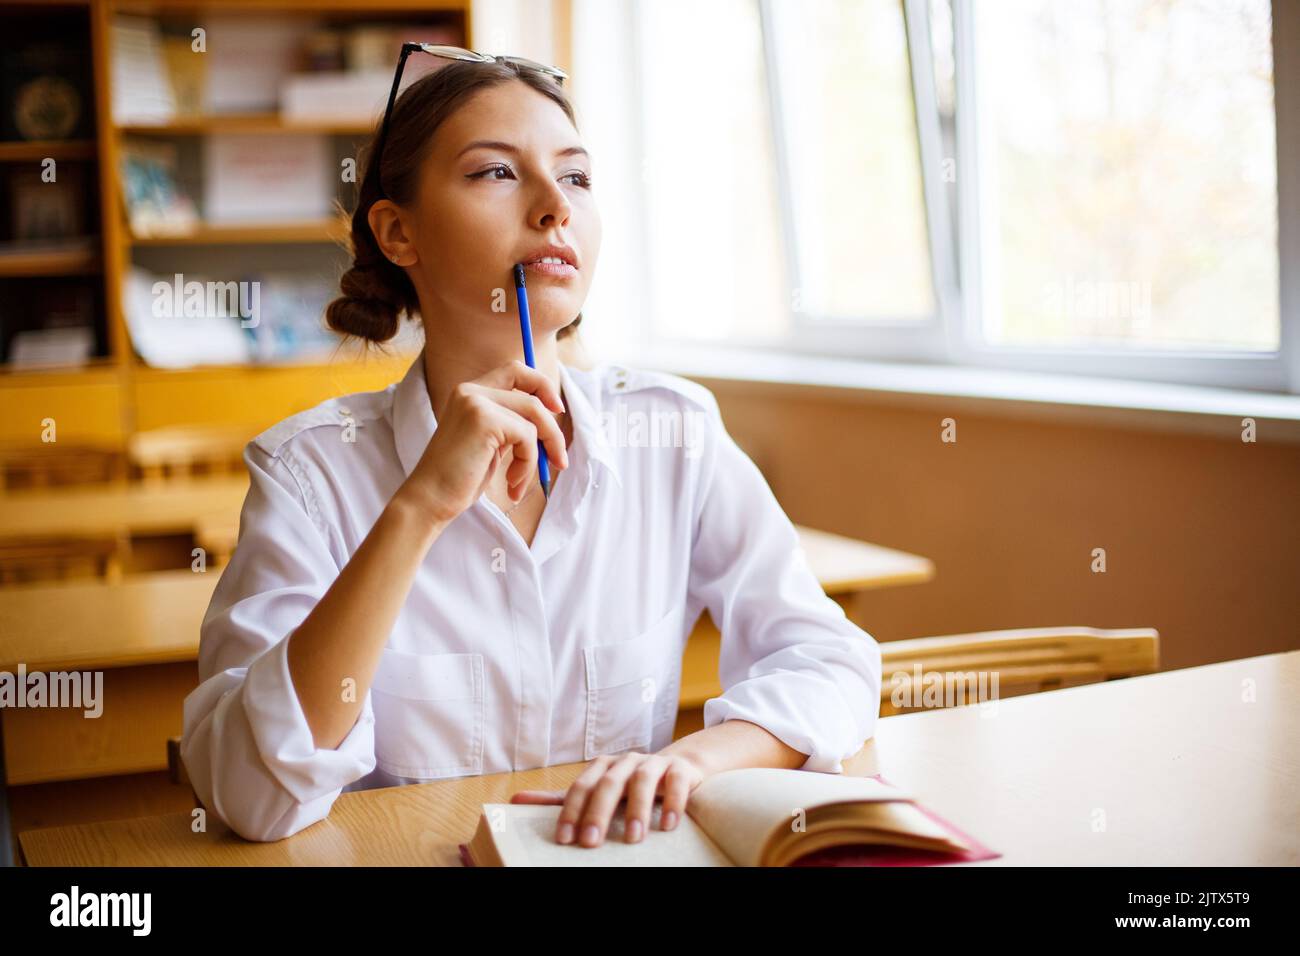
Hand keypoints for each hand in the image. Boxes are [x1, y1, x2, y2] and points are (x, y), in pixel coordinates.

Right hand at [398, 359, 568, 523]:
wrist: (430, 499)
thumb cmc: (459, 478)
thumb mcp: (489, 444)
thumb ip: (510, 425)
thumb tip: (551, 418)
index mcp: (470, 392)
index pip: (515, 370)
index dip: (541, 385)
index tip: (556, 410)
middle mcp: (471, 390)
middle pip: (531, 392)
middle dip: (552, 425)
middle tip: (560, 458)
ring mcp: (476, 402)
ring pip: (534, 417)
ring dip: (538, 455)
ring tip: (520, 482)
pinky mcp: (484, 419)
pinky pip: (527, 436)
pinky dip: (527, 464)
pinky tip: (511, 484)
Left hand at [511, 751, 707, 846]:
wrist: (679, 769)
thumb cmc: (629, 788)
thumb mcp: (596, 793)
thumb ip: (560, 800)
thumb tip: (514, 801)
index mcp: (602, 769)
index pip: (581, 788)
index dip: (571, 812)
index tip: (564, 839)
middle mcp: (625, 763)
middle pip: (608, 784)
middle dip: (598, 814)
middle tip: (591, 843)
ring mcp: (653, 764)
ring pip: (641, 780)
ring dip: (636, 809)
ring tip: (633, 839)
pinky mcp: (680, 770)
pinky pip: (676, 781)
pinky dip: (672, 801)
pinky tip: (668, 825)